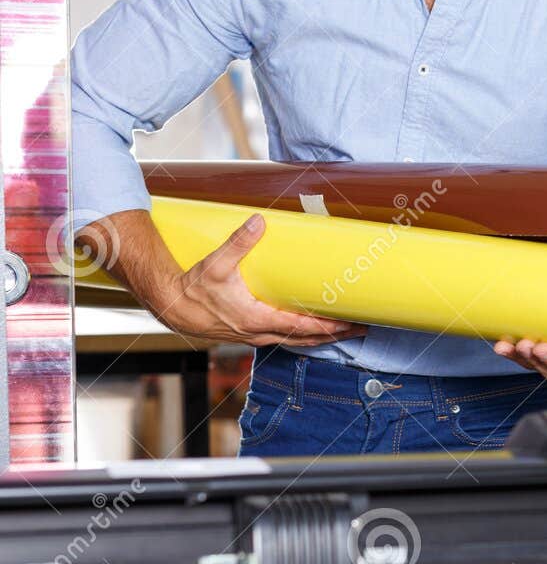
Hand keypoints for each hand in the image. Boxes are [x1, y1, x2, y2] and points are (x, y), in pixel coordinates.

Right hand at [155, 213, 367, 347]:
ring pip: (294, 343)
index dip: (326, 327)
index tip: (348, 323)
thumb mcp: (216, 263)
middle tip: (358, 329)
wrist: (171, 306)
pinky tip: (309, 331)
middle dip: (333, 335)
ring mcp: (253, 337)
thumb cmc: (192, 288)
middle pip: (304, 340)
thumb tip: (259, 220)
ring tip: (341, 331)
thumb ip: (239, 242)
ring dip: (319, 338)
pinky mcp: (248, 335)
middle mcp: (257, 333)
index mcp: (255, 318)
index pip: (300, 327)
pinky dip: (300, 337)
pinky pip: (281, 340)